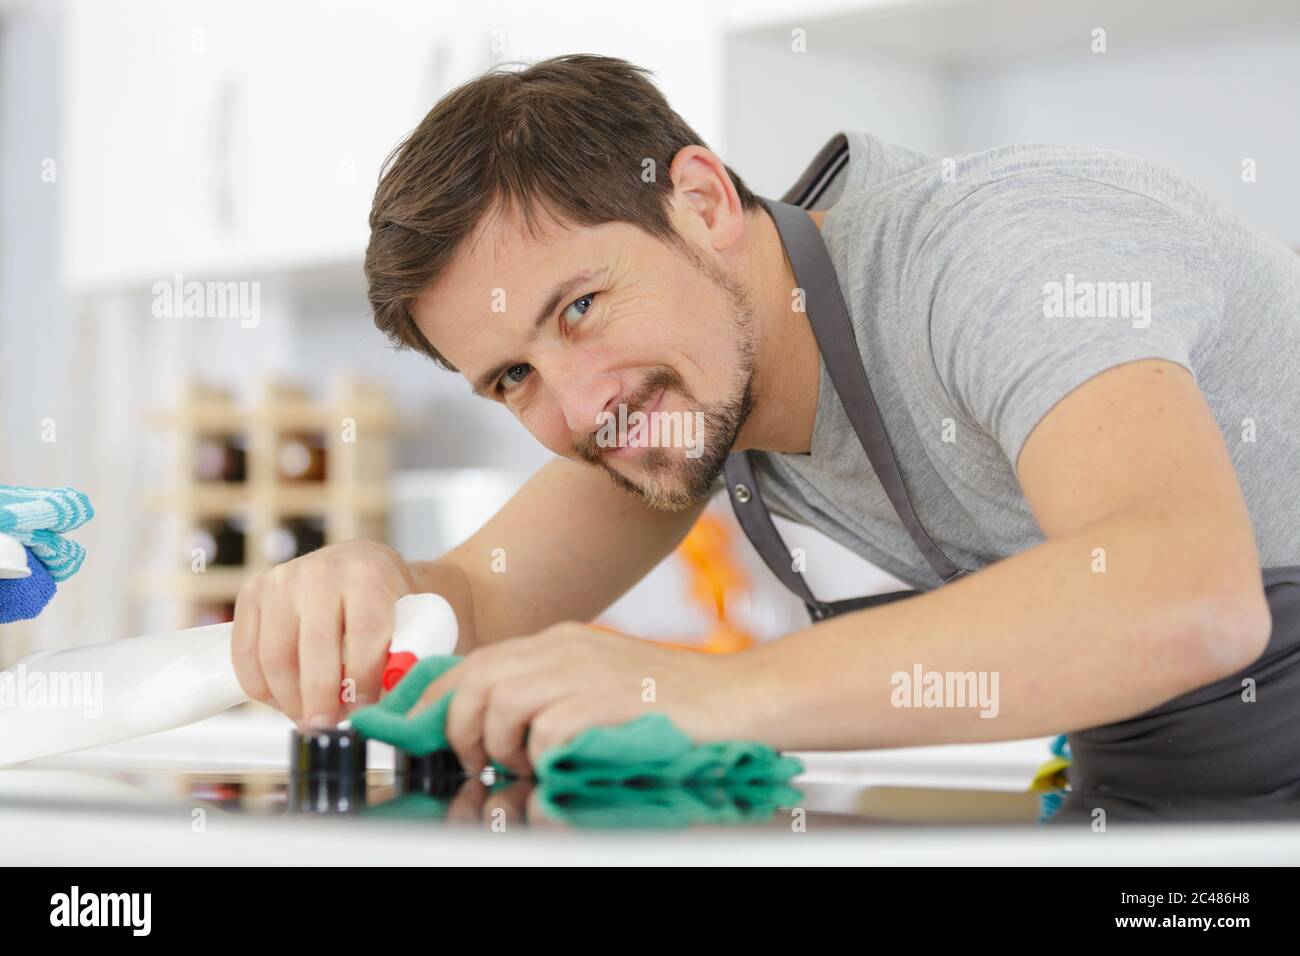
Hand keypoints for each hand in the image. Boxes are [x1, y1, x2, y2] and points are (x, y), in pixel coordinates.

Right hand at [231, 539, 420, 727]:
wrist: (362, 564)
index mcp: (366, 574)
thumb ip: (399, 657)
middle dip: (321, 702)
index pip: (364, 634)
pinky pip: (246, 655)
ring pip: (276, 658)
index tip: (363, 711)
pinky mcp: (253, 593)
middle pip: (314, 651)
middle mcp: (320, 572)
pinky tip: (283, 701)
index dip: (362, 682)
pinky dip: (261, 688)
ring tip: (309, 717)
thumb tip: (380, 710)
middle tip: (328, 726)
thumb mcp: (407, 618)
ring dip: (290, 701)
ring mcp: (281, 581)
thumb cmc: (386, 599)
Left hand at [410, 622, 745, 775]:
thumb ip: (549, 698)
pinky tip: (566, 764)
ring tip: (526, 767)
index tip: (421, 735)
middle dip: (462, 728)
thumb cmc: (672, 705)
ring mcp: (586, 670)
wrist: (738, 700)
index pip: (472, 662)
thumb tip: (495, 733)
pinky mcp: (604, 701)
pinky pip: (544, 732)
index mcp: (560, 641)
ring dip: (500, 745)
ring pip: (499, 701)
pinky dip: (543, 758)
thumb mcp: (598, 686)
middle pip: (476, 678)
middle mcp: (566, 647)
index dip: (436, 701)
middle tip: (481, 762)